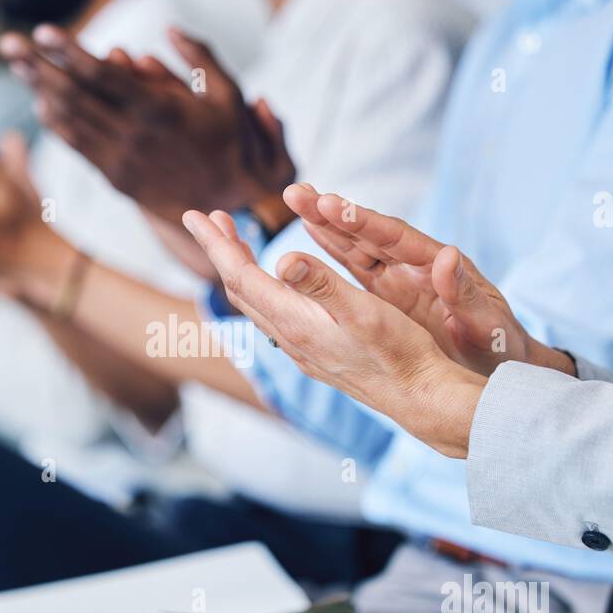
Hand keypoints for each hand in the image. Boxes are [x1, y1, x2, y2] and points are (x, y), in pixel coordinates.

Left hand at [0, 25, 295, 225]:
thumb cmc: (230, 142)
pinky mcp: (115, 178)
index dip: (69, 52)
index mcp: (159, 110)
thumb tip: (168, 27)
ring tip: (16, 66)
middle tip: (7, 43)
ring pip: (71, 121)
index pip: (103, 76)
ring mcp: (121, 160)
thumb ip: (199, 57)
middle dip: (38, 67)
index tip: (42, 30)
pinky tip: (40, 101)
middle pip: (75, 96)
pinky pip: (78, 147)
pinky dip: (56, 123)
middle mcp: (133, 136)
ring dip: (39, 91)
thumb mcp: (228, 94)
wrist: (228, 205)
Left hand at [180, 207, 486, 458]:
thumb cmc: (399, 352)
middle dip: (223, 251)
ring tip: (237, 243)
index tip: (194, 215)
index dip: (216, 243)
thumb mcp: (363, 309)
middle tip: (211, 219)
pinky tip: (276, 285)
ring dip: (242, 270)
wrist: (419, 397)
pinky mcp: (315, 354)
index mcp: (295, 321)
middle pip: (240, 288)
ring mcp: (301, 349)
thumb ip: (321, 284)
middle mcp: (290, 338)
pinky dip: (263, 288)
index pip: (240, 275)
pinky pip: (274, 316)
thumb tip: (284, 259)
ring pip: (256, 304)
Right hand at [282, 184, 576, 378]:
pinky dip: (332, 249)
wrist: (499, 364)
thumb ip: (464, 293)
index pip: (395, 239)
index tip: (331, 205)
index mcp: (436, 267)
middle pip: (369, 233)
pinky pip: (355, 267)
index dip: (363, 223)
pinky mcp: (388, 294)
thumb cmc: (497, 345)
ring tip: (295, 198)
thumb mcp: (485, 323)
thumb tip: (450, 256)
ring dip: (326, 224)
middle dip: (333, 213)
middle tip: (297, 193)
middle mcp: (414, 264)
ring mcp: (399, 277)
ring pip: (357, 245)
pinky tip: (309, 232)